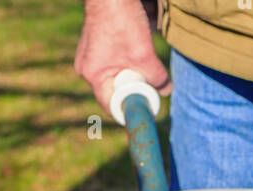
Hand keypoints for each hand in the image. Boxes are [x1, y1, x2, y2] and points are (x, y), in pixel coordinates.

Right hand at [75, 0, 170, 115]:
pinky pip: (115, 62)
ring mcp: (90, 56)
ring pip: (117, 75)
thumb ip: (157, 78)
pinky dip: (128, 59)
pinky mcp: (96, 46)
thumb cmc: (122, 19)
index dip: (131, 108)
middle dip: (135, 87)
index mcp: (93, 75)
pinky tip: (136, 46)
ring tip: (143, 57)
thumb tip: (165, 91)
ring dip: (133, 71)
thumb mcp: (145, 55)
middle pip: (116, 91)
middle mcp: (87, 68)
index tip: (147, 106)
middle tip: (151, 81)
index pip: (112, 106)